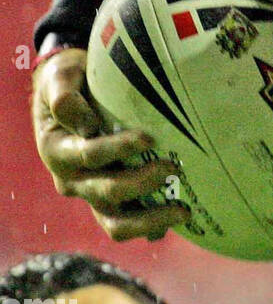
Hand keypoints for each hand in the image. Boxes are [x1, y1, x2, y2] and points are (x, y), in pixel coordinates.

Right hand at [31, 51, 189, 241]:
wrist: (74, 94)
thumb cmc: (71, 80)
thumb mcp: (61, 76)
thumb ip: (64, 95)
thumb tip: (84, 123)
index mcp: (58, 150)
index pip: (89, 155)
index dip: (118, 149)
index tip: (148, 139)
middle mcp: (73, 179)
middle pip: (106, 193)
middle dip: (141, 184)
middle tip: (173, 168)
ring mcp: (93, 194)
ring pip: (116, 223)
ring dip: (150, 221)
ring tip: (183, 211)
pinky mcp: (113, 202)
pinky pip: (131, 223)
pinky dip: (153, 227)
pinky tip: (179, 219)